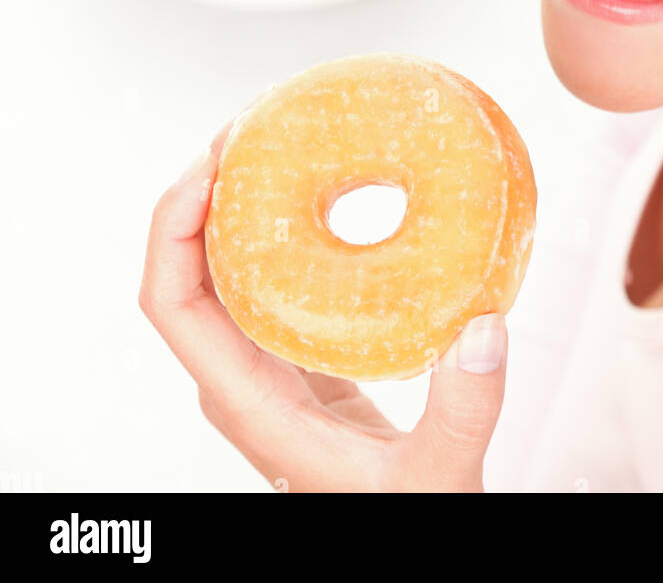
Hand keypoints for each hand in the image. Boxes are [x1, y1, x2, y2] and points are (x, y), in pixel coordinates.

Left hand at [139, 126, 507, 492]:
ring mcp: (266, 365)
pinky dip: (271, 226)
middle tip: (251, 126)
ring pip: (220, 268)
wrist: (405, 542)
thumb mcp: (436, 480)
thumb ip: (461, 414)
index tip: (210, 165)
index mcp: (249, 403)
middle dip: (204, 189)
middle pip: (188, 268)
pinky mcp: (297, 356)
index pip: (172, 303)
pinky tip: (311, 191)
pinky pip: (261, 277)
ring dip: (233, 201)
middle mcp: (243, 377)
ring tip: (272, 139)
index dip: (172, 226)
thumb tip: (485, 332)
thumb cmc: (403, 522)